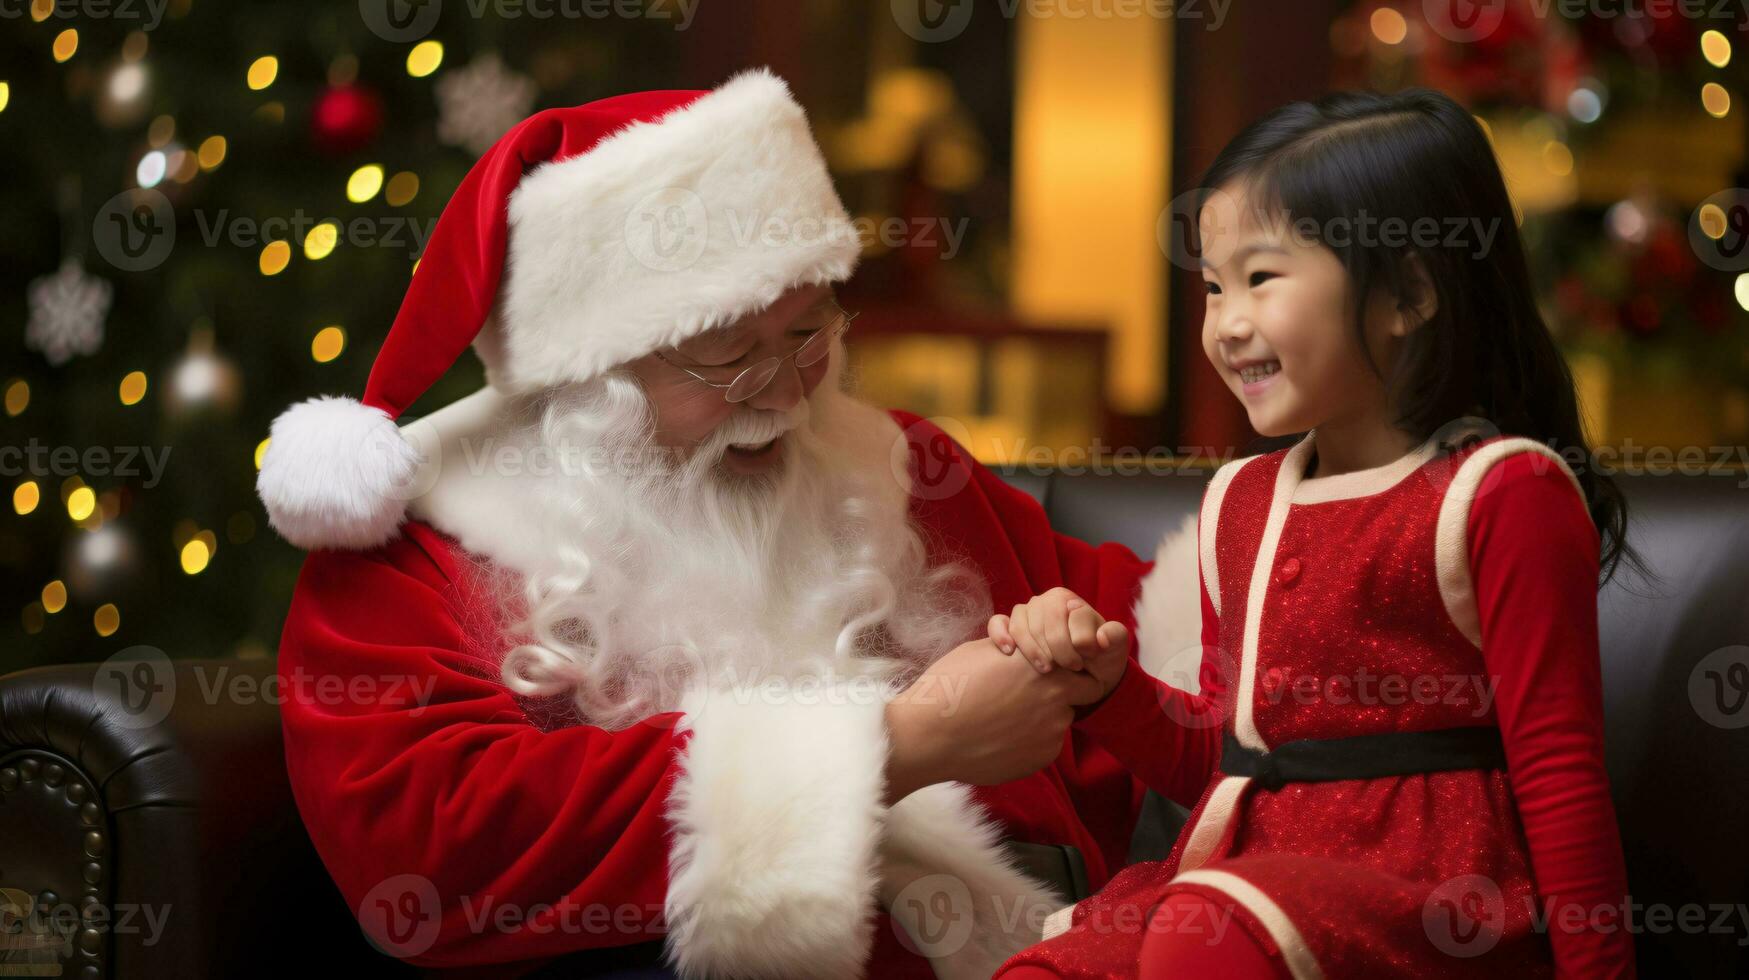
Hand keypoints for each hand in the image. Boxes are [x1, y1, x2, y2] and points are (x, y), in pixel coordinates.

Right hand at [883, 636, 1103, 799]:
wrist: (930, 735)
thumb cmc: (949, 686)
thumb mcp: (981, 651)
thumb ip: (1016, 650)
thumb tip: (1024, 649)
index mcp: (1043, 661)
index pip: (1084, 661)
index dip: (1071, 665)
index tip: (1054, 670)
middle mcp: (1057, 695)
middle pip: (1084, 692)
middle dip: (1067, 692)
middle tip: (1033, 697)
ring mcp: (1053, 730)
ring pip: (1061, 721)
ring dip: (1044, 719)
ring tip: (1006, 721)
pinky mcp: (1044, 758)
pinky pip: (1047, 745)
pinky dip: (1031, 742)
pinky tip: (1002, 739)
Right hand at [989, 588, 1130, 700]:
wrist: (1082, 675)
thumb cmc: (1098, 658)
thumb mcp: (1113, 648)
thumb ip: (1116, 637)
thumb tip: (1102, 637)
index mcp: (1067, 600)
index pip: (1063, 615)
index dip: (1072, 642)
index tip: (1081, 664)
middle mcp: (1044, 601)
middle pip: (1041, 621)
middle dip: (1055, 649)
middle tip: (1067, 669)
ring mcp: (1025, 614)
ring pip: (1020, 624)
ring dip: (1032, 649)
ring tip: (1046, 669)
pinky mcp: (1009, 628)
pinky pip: (998, 623)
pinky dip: (1001, 634)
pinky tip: (1009, 651)